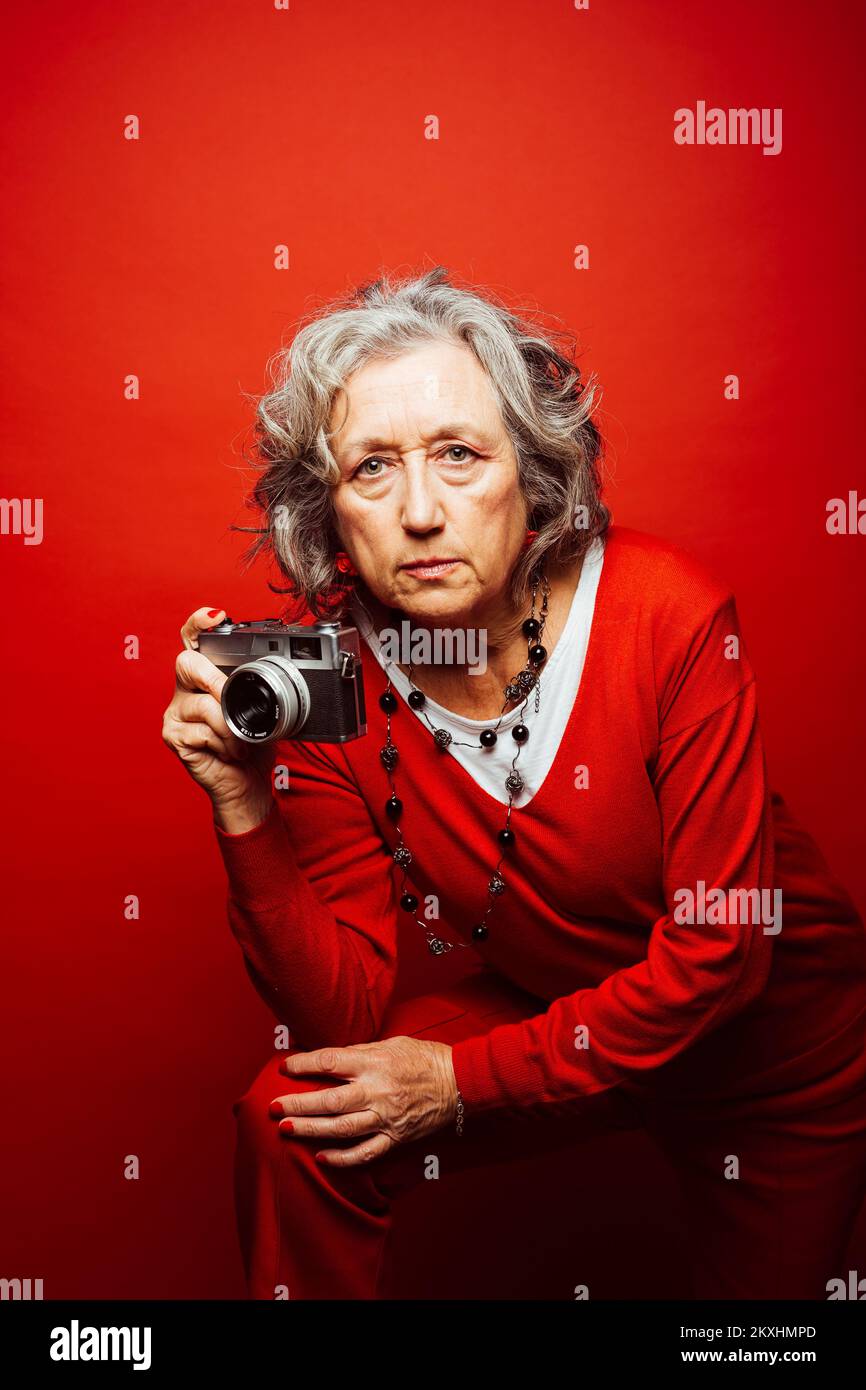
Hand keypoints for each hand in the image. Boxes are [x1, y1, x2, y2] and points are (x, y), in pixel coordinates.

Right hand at [161, 605, 276, 828]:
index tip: (214, 616)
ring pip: (203, 705)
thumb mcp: (264, 709)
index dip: (198, 623)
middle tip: (230, 696)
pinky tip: (229, 751)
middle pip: (186, 662)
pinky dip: (223, 743)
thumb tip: (283, 670)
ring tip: (241, 741)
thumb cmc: (254, 744)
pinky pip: (201, 731)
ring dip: (230, 726)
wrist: (247, 783)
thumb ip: (263, 687)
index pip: (193, 639)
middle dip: (214, 678)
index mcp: (206, 675)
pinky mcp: (174, 735)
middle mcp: (186, 689)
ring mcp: (176, 712)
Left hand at [269, 1037, 458, 1167]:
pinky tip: (320, 1157)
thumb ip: (359, 1053)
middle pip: (330, 1100)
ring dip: (310, 1130)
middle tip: (273, 1107)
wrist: (460, 1083)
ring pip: (341, 1129)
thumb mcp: (391, 1044)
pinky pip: (364, 1153)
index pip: (331, 1062)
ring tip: (286, 1130)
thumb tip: (327, 1060)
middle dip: (297, 1105)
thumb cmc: (424, 1058)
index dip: (304, 1065)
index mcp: (375, 1062)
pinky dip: (341, 1158)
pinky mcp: (395, 1138)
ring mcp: (386, 1118)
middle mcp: (378, 1091)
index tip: (285, 1067)